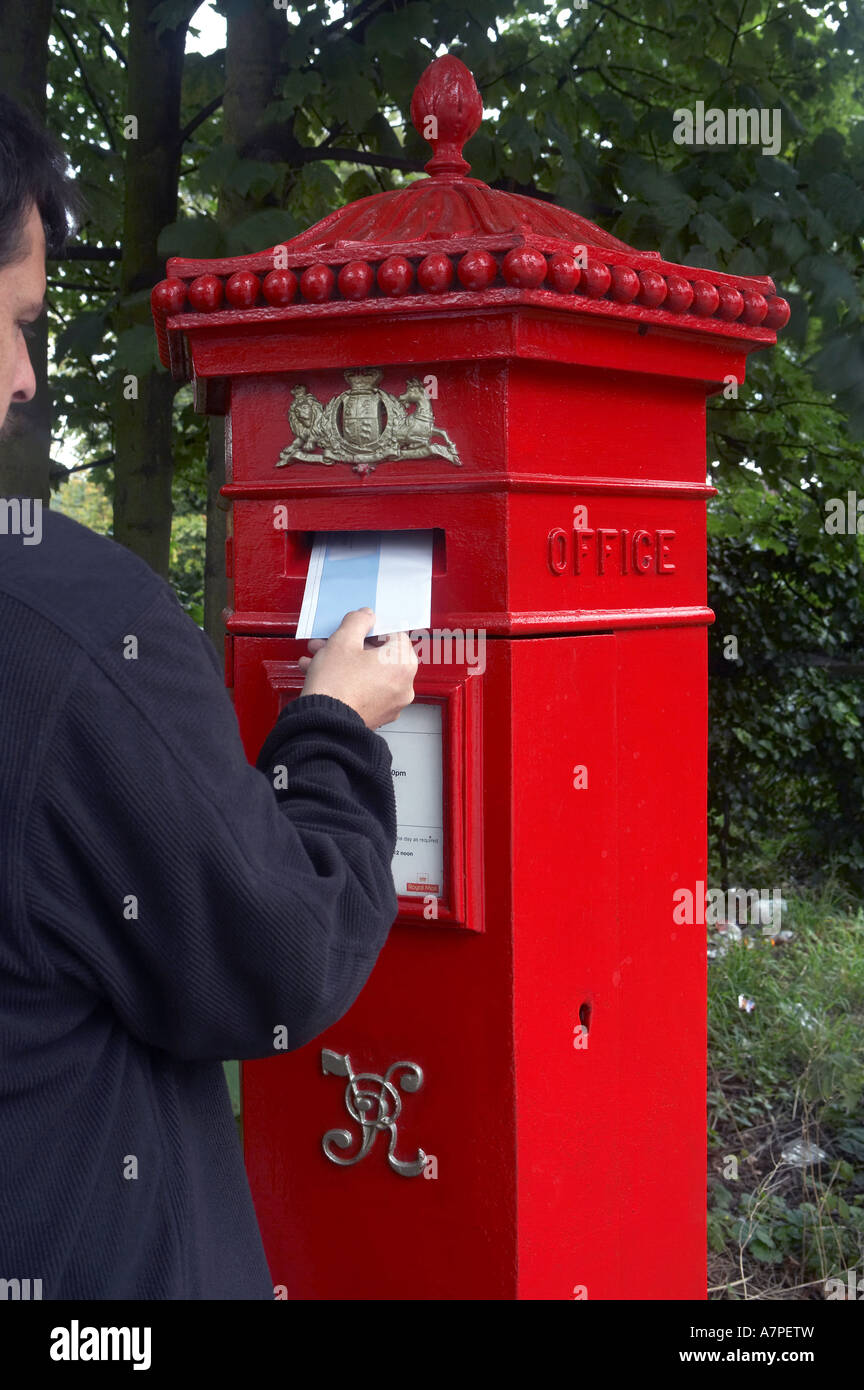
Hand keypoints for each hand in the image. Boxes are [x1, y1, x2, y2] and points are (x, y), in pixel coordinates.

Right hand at [297, 608, 417, 729]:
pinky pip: (365, 690)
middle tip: (330, 642)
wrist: (323, 725)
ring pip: (368, 673)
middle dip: (351, 646)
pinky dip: (348, 681)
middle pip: (379, 655)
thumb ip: (358, 621)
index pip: (394, 634)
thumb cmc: (336, 686)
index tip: (356, 627)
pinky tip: (322, 675)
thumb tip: (366, 616)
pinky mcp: (377, 715)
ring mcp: (392, 703)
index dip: (371, 627)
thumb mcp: (343, 640)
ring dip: (344, 662)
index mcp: (403, 664)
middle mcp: (404, 685)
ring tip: (318, 658)